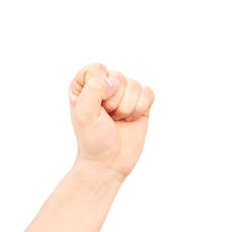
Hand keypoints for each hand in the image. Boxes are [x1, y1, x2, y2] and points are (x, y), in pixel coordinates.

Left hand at [67, 62, 154, 179]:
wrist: (109, 162)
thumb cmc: (92, 140)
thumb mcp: (84, 115)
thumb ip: (92, 91)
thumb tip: (113, 81)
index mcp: (83, 87)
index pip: (95, 69)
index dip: (99, 86)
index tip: (96, 106)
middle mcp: (103, 87)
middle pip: (117, 77)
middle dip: (114, 101)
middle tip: (107, 117)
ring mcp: (123, 94)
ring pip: (134, 85)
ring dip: (127, 108)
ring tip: (117, 120)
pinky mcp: (140, 102)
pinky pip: (148, 92)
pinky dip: (140, 108)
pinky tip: (130, 120)